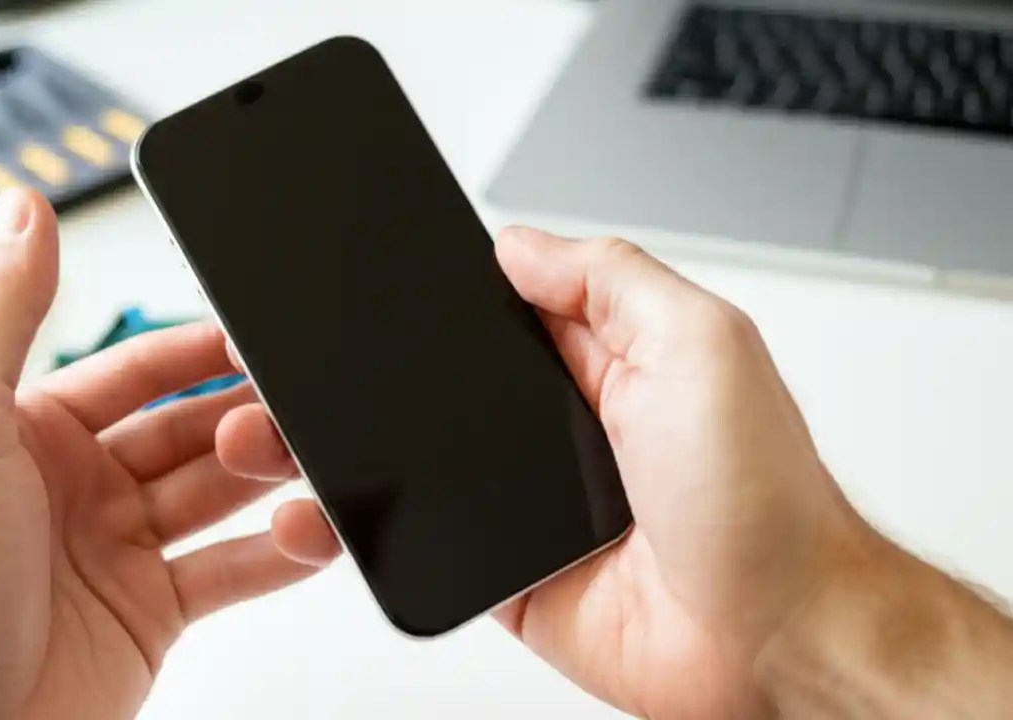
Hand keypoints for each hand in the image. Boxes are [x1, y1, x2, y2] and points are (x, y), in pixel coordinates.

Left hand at [0, 190, 338, 719]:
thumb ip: (5, 313)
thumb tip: (24, 211)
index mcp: (27, 432)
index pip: (134, 369)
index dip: (197, 348)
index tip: (256, 335)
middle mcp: (76, 488)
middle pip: (189, 429)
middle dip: (243, 416)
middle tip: (288, 411)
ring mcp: (118, 552)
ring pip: (220, 495)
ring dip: (269, 478)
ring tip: (309, 466)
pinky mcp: (153, 615)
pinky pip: (233, 569)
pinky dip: (280, 552)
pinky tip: (310, 532)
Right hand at [223, 228, 874, 716]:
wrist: (772, 640)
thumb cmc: (762, 500)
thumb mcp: (701, 344)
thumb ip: (610, 279)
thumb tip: (517, 243)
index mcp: (603, 357)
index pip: (496, 308)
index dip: (434, 293)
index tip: (361, 279)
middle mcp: (561, 424)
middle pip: (444, 382)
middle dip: (374, 371)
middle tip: (300, 359)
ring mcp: (529, 500)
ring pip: (421, 461)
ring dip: (360, 448)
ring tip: (280, 430)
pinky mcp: (505, 570)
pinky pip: (425, 540)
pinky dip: (376, 530)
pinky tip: (327, 510)